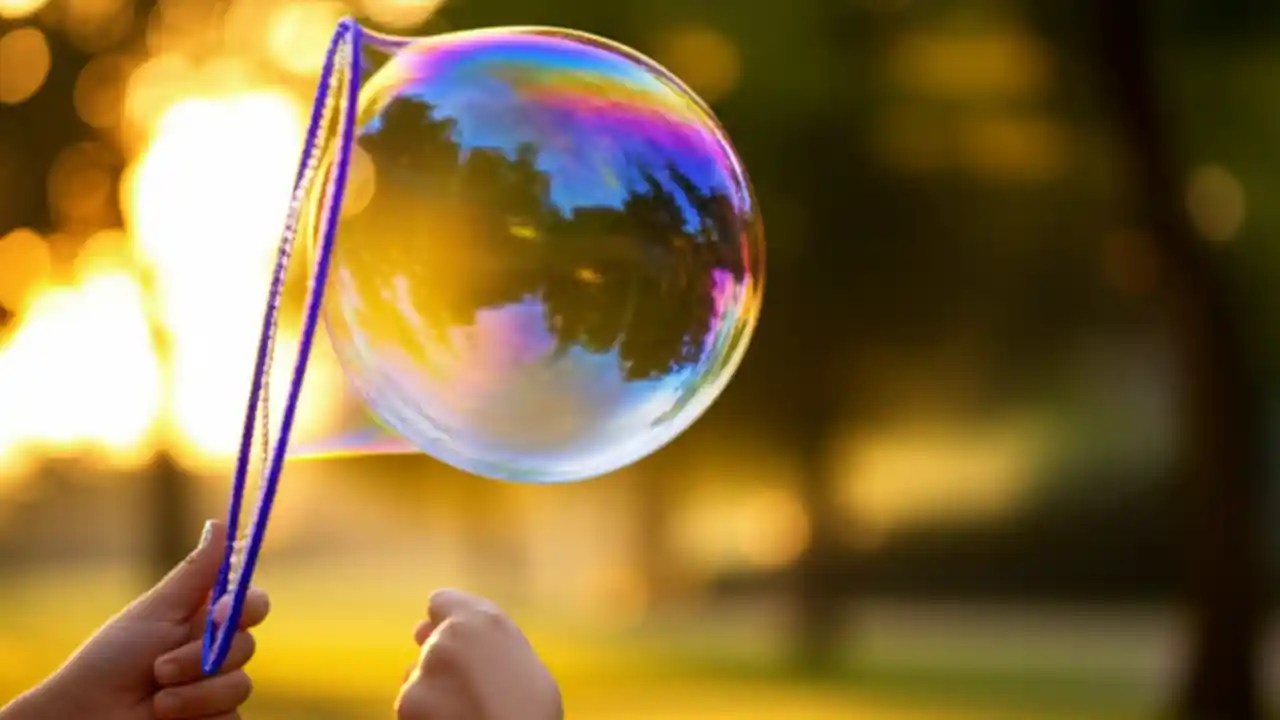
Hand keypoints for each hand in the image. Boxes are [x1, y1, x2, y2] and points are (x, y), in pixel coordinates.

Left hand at [1, 520, 269, 719]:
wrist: (85, 718)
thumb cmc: (110, 661)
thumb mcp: (154, 612)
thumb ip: (195, 572)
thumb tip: (218, 522)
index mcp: (205, 620)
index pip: (252, 604)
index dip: (245, 607)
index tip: (216, 615)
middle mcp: (217, 652)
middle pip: (248, 645)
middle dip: (203, 659)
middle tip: (161, 669)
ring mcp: (217, 689)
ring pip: (241, 685)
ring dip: (196, 693)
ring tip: (158, 702)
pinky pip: (233, 717)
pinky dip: (201, 716)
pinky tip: (170, 718)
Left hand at [396, 589, 560, 719]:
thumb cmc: (530, 710)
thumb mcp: (522, 660)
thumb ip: (488, 641)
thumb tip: (447, 636)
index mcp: (482, 621)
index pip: (440, 601)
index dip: (448, 622)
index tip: (461, 643)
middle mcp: (446, 638)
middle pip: (431, 644)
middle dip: (441, 661)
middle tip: (470, 688)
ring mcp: (422, 672)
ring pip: (417, 678)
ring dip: (432, 692)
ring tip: (467, 711)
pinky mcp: (407, 703)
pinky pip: (411, 708)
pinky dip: (425, 715)